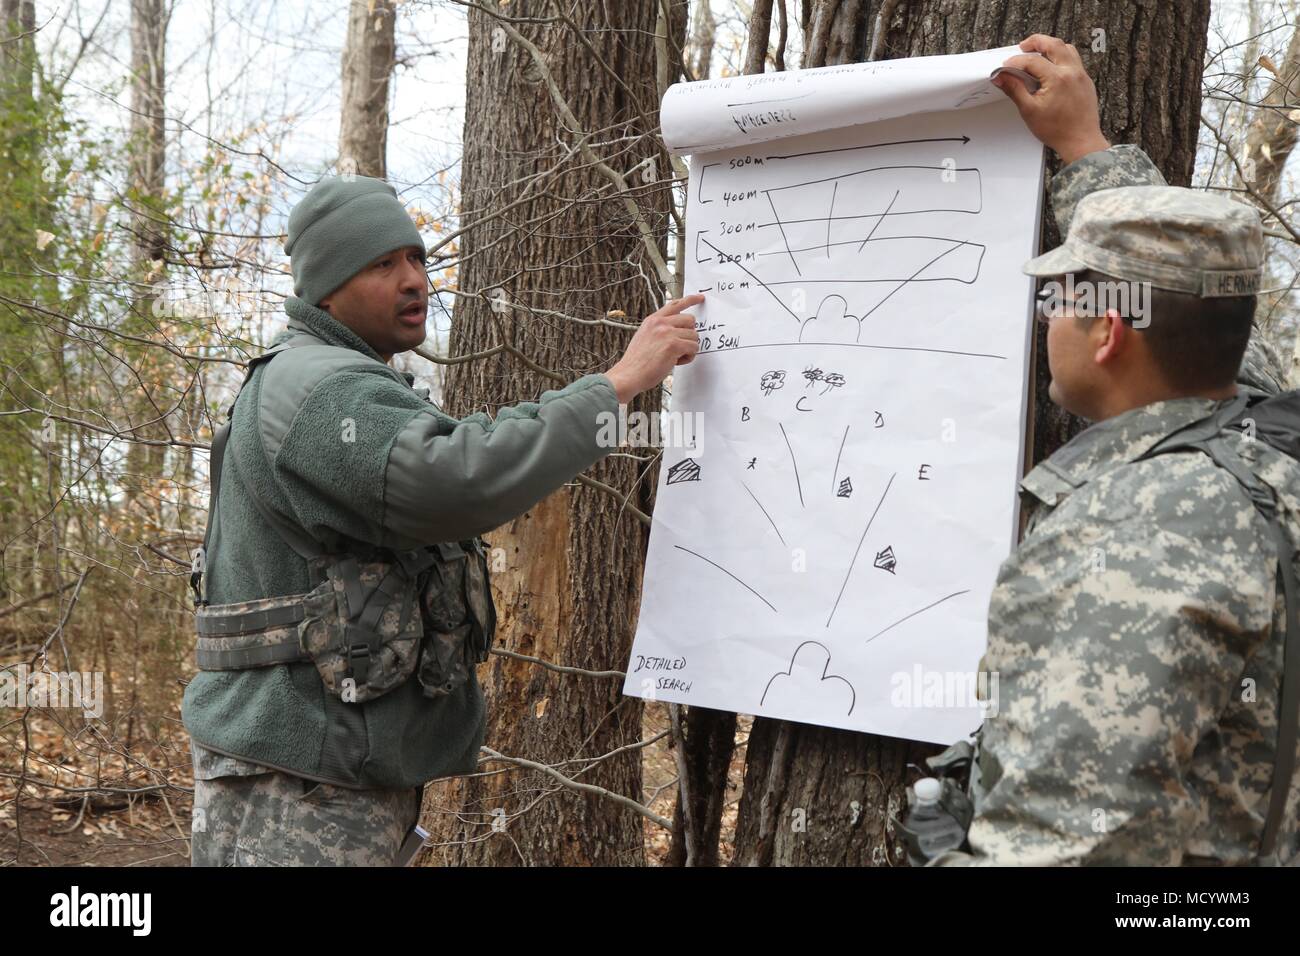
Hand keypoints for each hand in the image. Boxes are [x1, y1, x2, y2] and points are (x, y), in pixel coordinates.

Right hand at [604, 294, 703, 402]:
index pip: (675, 304)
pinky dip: (688, 357)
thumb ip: (659, 330)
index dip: (690, 300)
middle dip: (690, 334)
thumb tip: (678, 331)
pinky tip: (676, 362)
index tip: (700, 298)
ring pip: (694, 335)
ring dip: (689, 348)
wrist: (629, 374)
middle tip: (681, 346)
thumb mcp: (644, 337)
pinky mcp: (673, 345)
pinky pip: (694, 347)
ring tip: (675, 357)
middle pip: (690, 320)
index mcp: (653, 320)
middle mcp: (660, 323)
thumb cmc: (636, 362)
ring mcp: (667, 333)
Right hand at [992, 34, 1109, 165]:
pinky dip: (1061, 58)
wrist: (1081, 141)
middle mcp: (1072, 72)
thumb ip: (1014, 89)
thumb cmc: (1057, 130)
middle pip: (1054, 44)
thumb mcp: (1029, 110)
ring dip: (1051, 47)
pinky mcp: (1085, 81)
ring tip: (1038, 53)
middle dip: (1036, 41)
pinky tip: (1052, 68)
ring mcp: (1081, 75)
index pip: (1032, 60)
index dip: (1016, 61)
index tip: (1006, 66)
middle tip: (1023, 46)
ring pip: (1067, 49)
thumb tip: (1001, 76)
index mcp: (1057, 78)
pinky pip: (1074, 60)